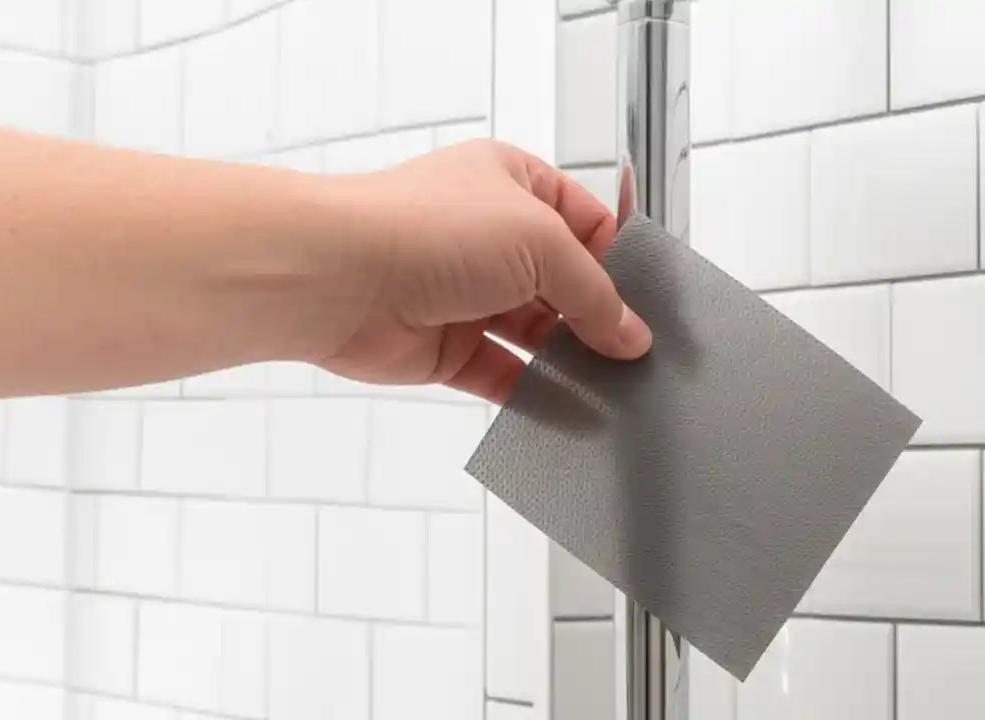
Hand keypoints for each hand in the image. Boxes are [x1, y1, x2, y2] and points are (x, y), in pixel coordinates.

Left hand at [308, 140, 652, 403]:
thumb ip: (593, 293)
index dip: (619, 260)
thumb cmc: (422, 228)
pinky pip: (503, 376)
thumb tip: (631, 334)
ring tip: (617, 389)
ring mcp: (465, 294)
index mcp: (512, 184)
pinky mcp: (445, 348)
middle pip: (563, 284)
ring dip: (571, 361)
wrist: (333, 277)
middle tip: (640, 354)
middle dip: (598, 318)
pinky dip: (535, 394)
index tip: (651, 302)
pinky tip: (572, 412)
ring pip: (535, 335)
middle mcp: (488, 236)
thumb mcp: (539, 241)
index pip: (585, 222)